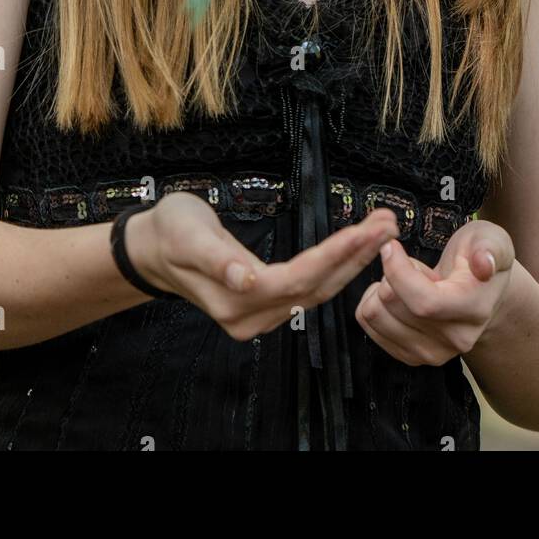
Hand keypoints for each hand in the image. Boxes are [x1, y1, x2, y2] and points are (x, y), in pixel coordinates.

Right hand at [124, 191, 400, 341]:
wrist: (151, 248)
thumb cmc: (170, 233)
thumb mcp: (188, 235)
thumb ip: (217, 259)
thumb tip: (245, 280)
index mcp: (234, 299)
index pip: (298, 278)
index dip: (336, 254)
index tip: (366, 230)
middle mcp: (250, 316)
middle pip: (316, 287)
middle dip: (356, 255)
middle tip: (388, 223)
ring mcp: (257, 314)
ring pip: (317, 291)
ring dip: (353, 261)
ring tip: (381, 230)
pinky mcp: (262, 305)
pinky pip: (308, 290)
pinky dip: (336, 268)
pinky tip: (356, 252)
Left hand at [355, 217, 513, 365]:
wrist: (479, 290)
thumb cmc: (479, 257)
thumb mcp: (491, 239)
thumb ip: (490, 248)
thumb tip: (484, 264)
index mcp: (475, 309)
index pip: (425, 302)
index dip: (398, 271)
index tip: (389, 244)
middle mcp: (455, 339)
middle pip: (394, 304)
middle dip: (390, 272)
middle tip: (412, 263)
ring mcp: (432, 353)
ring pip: (376, 315)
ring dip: (382, 288)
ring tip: (409, 280)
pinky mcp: (411, 356)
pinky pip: (368, 325)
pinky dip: (374, 301)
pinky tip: (399, 294)